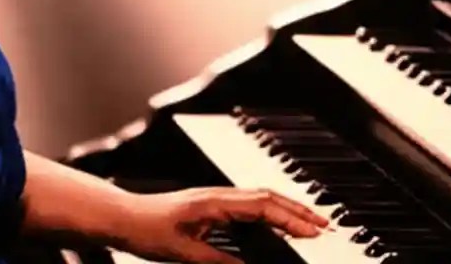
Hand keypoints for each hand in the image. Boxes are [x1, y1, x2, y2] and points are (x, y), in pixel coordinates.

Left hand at [114, 187, 328, 262]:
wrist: (124, 216)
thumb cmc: (148, 231)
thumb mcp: (186, 254)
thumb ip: (220, 262)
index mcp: (215, 203)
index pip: (263, 207)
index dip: (291, 218)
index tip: (315, 231)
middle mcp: (218, 194)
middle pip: (268, 196)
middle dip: (299, 209)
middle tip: (326, 224)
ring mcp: (215, 196)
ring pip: (260, 196)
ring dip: (287, 207)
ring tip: (311, 222)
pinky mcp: (211, 202)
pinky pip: (249, 201)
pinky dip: (270, 209)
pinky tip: (278, 221)